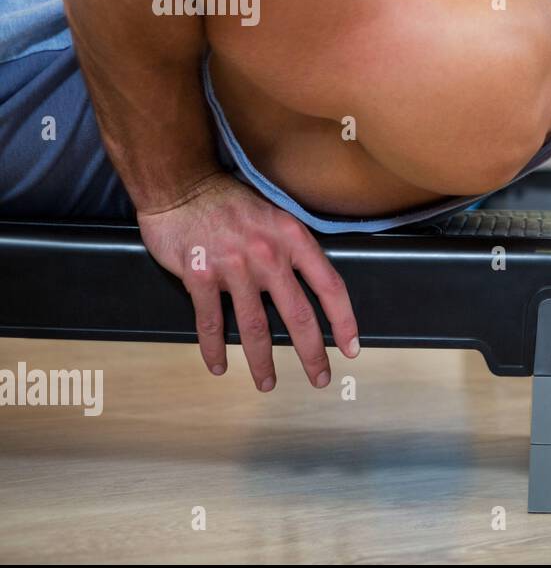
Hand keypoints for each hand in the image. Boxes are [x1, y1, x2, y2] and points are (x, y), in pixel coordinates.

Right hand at [136, 172, 358, 390]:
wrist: (183, 184)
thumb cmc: (231, 201)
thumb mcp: (276, 214)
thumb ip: (294, 248)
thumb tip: (313, 284)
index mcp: (294, 238)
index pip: (330, 286)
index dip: (344, 321)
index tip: (351, 348)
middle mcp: (269, 255)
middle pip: (298, 315)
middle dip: (311, 353)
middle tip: (319, 378)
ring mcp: (233, 267)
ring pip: (255, 327)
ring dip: (262, 362)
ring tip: (268, 383)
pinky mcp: (200, 276)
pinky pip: (210, 322)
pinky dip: (215, 348)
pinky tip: (219, 366)